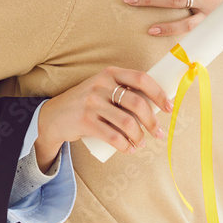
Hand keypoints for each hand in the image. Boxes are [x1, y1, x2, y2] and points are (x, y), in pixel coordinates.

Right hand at [34, 67, 171, 170]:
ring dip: (139, 137)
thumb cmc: (86, 103)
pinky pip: (113, 136)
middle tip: (157, 133)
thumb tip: (156, 106)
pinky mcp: (85, 121)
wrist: (54, 116)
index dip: (158, 93)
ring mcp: (92, 102)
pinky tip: (129, 149)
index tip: (169, 108)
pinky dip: (125, 146)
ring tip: (140, 143)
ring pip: (127, 123)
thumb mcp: (102, 89)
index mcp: (110, 73)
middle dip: (152, 122)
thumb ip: (123, 92)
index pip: (141, 79)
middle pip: (137, 104)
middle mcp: (101, 85)